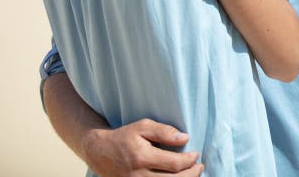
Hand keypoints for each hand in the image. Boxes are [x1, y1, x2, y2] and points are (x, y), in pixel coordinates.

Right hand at [81, 118, 202, 176]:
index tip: (196, 154)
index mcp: (142, 157)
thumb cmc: (124, 137)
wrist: (99, 152)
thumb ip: (164, 131)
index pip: (174, 164)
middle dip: (191, 174)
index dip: (190, 161)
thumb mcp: (143, 127)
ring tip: (193, 174)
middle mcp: (138, 175)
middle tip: (199, 167)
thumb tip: (185, 138)